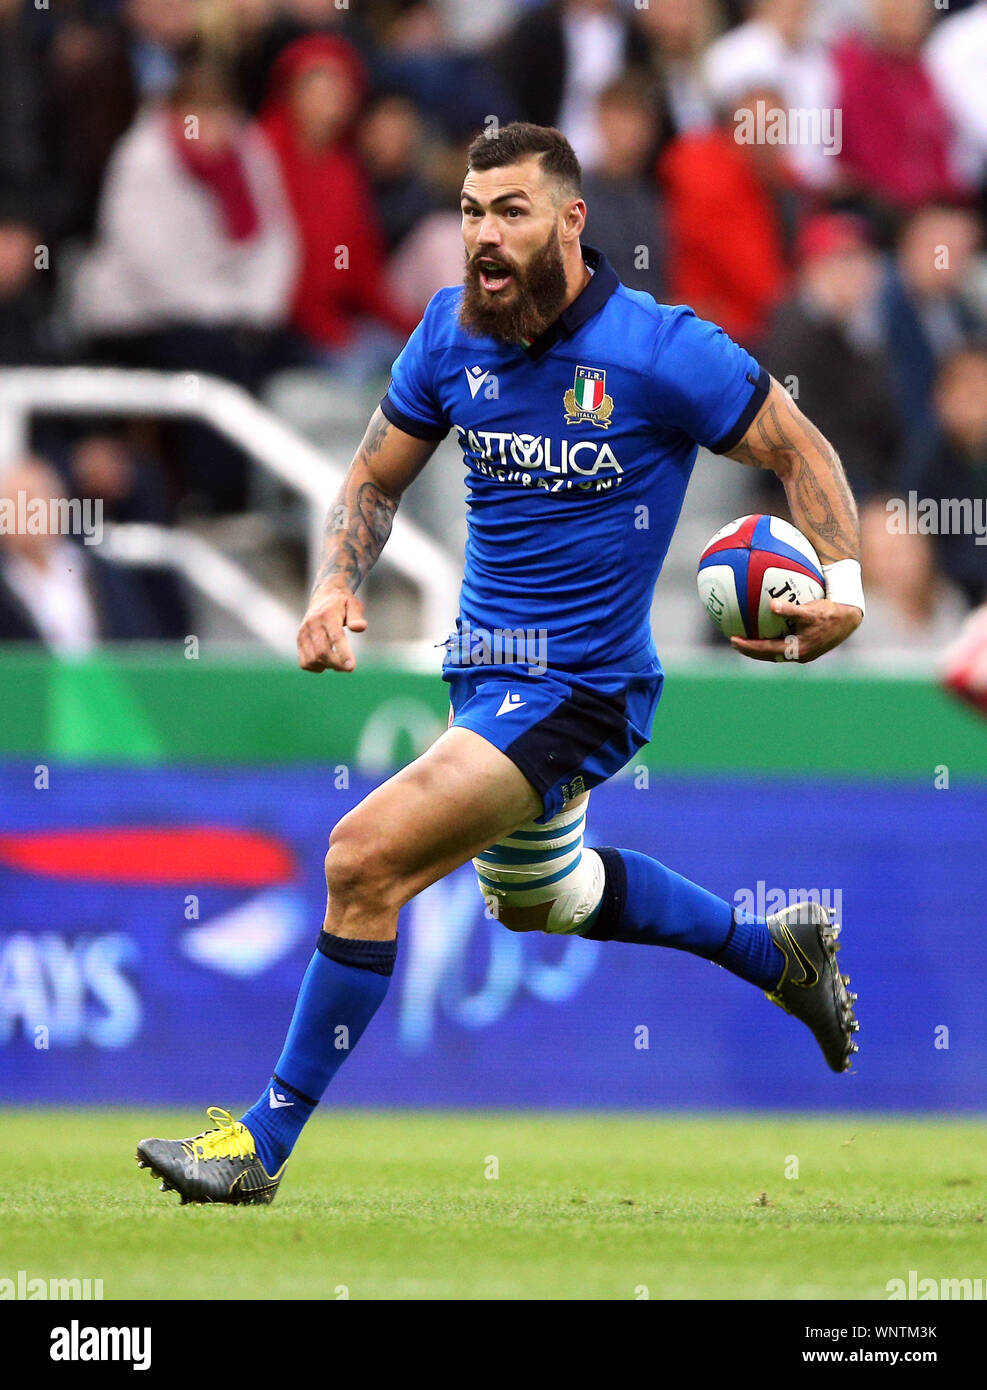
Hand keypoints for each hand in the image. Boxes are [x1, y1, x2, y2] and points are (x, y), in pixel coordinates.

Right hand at [297, 583, 366, 672]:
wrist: (324, 594)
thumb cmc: (343, 602)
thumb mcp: (354, 604)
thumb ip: (356, 616)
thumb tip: (360, 627)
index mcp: (327, 615)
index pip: (335, 637)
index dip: (343, 654)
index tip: (351, 667)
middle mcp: (312, 624)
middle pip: (322, 652)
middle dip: (337, 664)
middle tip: (349, 667)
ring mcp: (303, 633)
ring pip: (312, 659)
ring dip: (327, 666)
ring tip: (338, 663)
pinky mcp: (299, 640)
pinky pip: (304, 662)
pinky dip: (315, 667)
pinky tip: (326, 663)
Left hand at [730, 598, 861, 663]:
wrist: (850, 619)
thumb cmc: (830, 613)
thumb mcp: (811, 611)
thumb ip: (791, 610)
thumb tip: (772, 605)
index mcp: (797, 650)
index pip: (766, 650)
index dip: (749, 647)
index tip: (733, 640)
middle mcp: (798, 654)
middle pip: (767, 654)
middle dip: (750, 649)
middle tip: (733, 640)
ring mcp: (801, 651)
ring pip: (775, 651)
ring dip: (759, 646)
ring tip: (744, 637)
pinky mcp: (805, 646)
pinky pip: (783, 642)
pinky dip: (771, 637)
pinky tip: (764, 625)